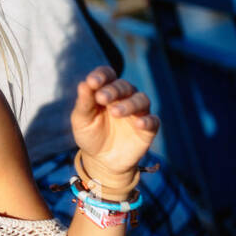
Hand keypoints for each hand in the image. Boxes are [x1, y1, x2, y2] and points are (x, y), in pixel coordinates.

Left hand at [70, 67, 158, 189]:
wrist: (102, 160)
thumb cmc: (90, 134)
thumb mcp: (82, 120)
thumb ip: (84, 103)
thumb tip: (83, 84)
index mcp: (107, 91)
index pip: (107, 75)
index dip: (101, 75)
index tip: (92, 82)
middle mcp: (125, 97)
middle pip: (124, 86)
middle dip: (113, 90)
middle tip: (102, 98)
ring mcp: (138, 112)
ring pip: (141, 100)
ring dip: (129, 104)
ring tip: (115, 112)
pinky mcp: (148, 128)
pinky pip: (153, 121)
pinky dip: (147, 121)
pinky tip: (139, 124)